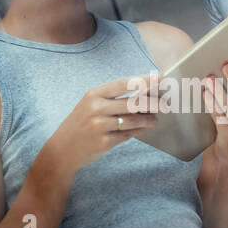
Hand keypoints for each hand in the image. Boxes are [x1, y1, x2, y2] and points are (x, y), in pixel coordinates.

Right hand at [42, 76, 158, 175]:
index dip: (144, 80)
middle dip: (153, 103)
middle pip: (132, 103)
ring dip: (148, 119)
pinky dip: (138, 131)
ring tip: (155, 119)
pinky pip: (128, 135)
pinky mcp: (104, 143)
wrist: (61, 149)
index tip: (160, 78)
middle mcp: (96, 109)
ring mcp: (99, 126)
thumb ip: (113, 99)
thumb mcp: (90, 105)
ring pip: (133, 120)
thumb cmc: (80, 124)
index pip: (124, 84)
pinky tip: (144, 128)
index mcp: (93, 95)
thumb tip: (143, 93)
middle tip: (166, 104)